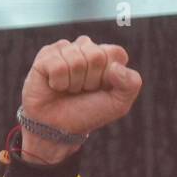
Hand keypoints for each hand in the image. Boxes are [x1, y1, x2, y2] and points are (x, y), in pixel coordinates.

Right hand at [19, 35, 142, 160]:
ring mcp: (66, 49)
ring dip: (74, 83)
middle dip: (91, 80)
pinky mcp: (46, 55)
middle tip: (83, 90)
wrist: (60, 128)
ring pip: (76, 60)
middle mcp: (86, 48)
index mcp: (107, 56)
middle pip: (96, 56)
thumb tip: (115, 67)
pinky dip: (58, 82)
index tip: (101, 89)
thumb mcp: (119, 104)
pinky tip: (55, 86)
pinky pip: (57, 65)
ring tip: (69, 89)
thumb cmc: (89, 113)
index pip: (116, 53)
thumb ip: (131, 84)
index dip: (109, 76)